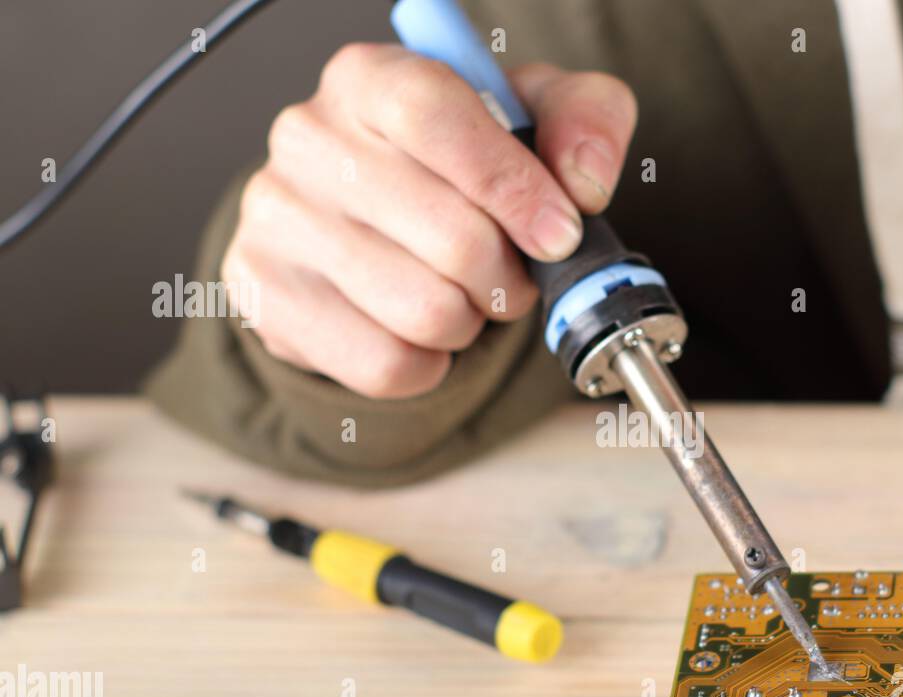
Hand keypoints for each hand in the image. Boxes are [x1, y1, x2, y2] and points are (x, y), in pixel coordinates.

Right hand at [222, 44, 636, 397]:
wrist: (371, 228)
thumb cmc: (461, 168)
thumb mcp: (535, 120)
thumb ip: (585, 120)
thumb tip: (582, 185)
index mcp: (371, 78)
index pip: (437, 119)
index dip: (514, 188)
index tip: (559, 233)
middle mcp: (308, 140)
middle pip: (451, 238)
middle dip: (509, 276)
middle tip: (512, 274)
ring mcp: (275, 222)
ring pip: (424, 311)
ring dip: (471, 322)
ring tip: (465, 298)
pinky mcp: (267, 297)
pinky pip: (386, 364)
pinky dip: (429, 363)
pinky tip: (421, 331)